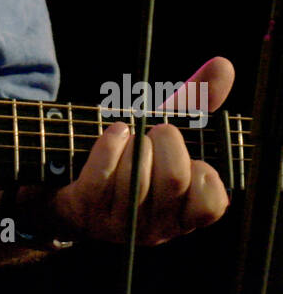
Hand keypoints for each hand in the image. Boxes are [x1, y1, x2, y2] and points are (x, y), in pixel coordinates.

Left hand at [52, 57, 233, 244]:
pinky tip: (115, 133)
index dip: (204, 174)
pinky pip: (103, 174)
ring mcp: (121, 224)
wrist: (69, 186)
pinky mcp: (88, 210)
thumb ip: (198, 99)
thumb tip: (223, 65)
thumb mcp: (168, 132)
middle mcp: (157, 228)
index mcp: (183, 215)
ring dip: (133, 143)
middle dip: (165, 142)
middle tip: (156, 132)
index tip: (193, 158)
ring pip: (137, 176)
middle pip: (173, 179)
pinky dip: (110, 144)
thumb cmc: (133, 156)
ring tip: (130, 137)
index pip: (211, 204)